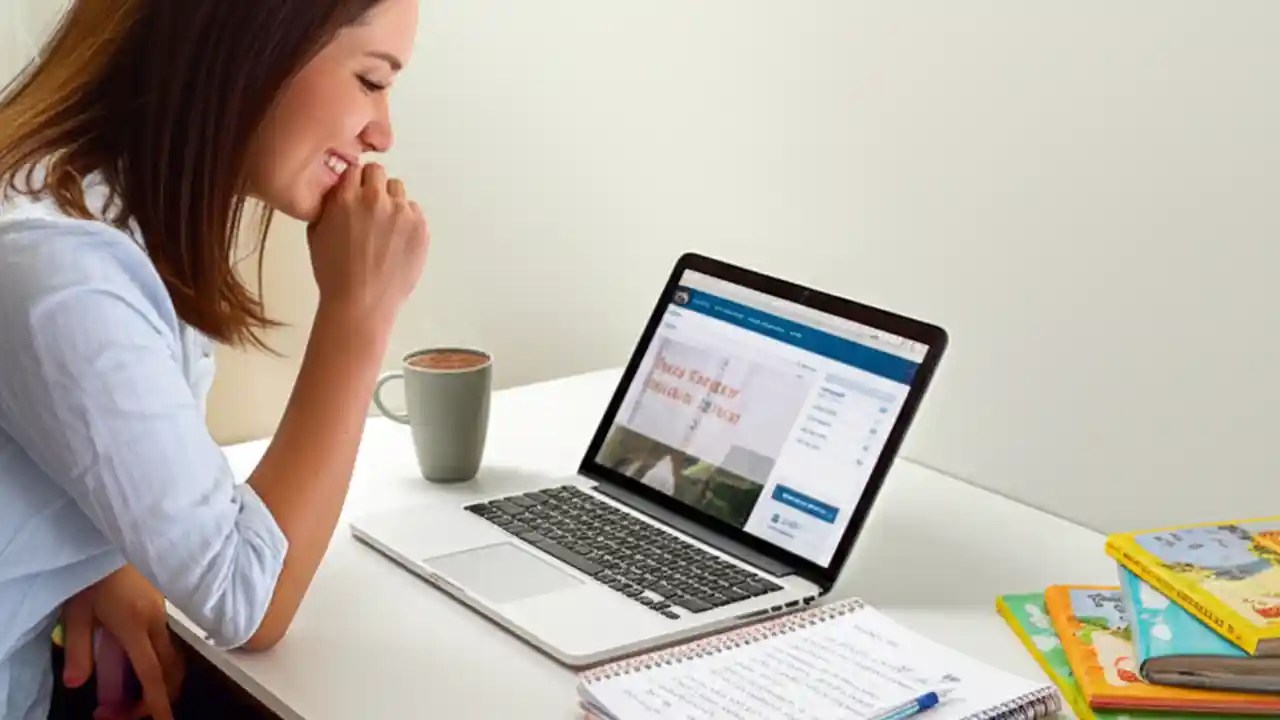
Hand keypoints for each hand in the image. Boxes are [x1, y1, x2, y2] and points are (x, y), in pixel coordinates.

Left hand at [61, 564, 184, 719]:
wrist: (111, 541)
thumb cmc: (93, 575)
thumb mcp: (77, 612)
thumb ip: (79, 650)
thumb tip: (77, 684)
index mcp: (135, 625)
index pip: (152, 672)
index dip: (157, 701)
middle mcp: (156, 622)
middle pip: (169, 671)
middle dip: (155, 698)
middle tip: (122, 712)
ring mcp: (162, 614)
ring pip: (172, 659)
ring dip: (158, 683)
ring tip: (128, 694)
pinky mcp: (161, 608)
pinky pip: (167, 645)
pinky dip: (156, 665)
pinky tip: (134, 667)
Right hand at [307, 162, 429, 327]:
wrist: (361, 304)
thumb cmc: (335, 274)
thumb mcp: (317, 233)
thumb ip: (328, 205)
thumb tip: (337, 190)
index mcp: (345, 197)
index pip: (354, 169)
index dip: (353, 182)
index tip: (354, 193)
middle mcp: (375, 199)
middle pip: (378, 173)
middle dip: (372, 186)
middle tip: (369, 210)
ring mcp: (401, 213)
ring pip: (398, 190)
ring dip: (391, 201)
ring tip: (383, 228)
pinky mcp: (420, 227)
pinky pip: (414, 211)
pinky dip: (407, 221)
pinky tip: (396, 241)